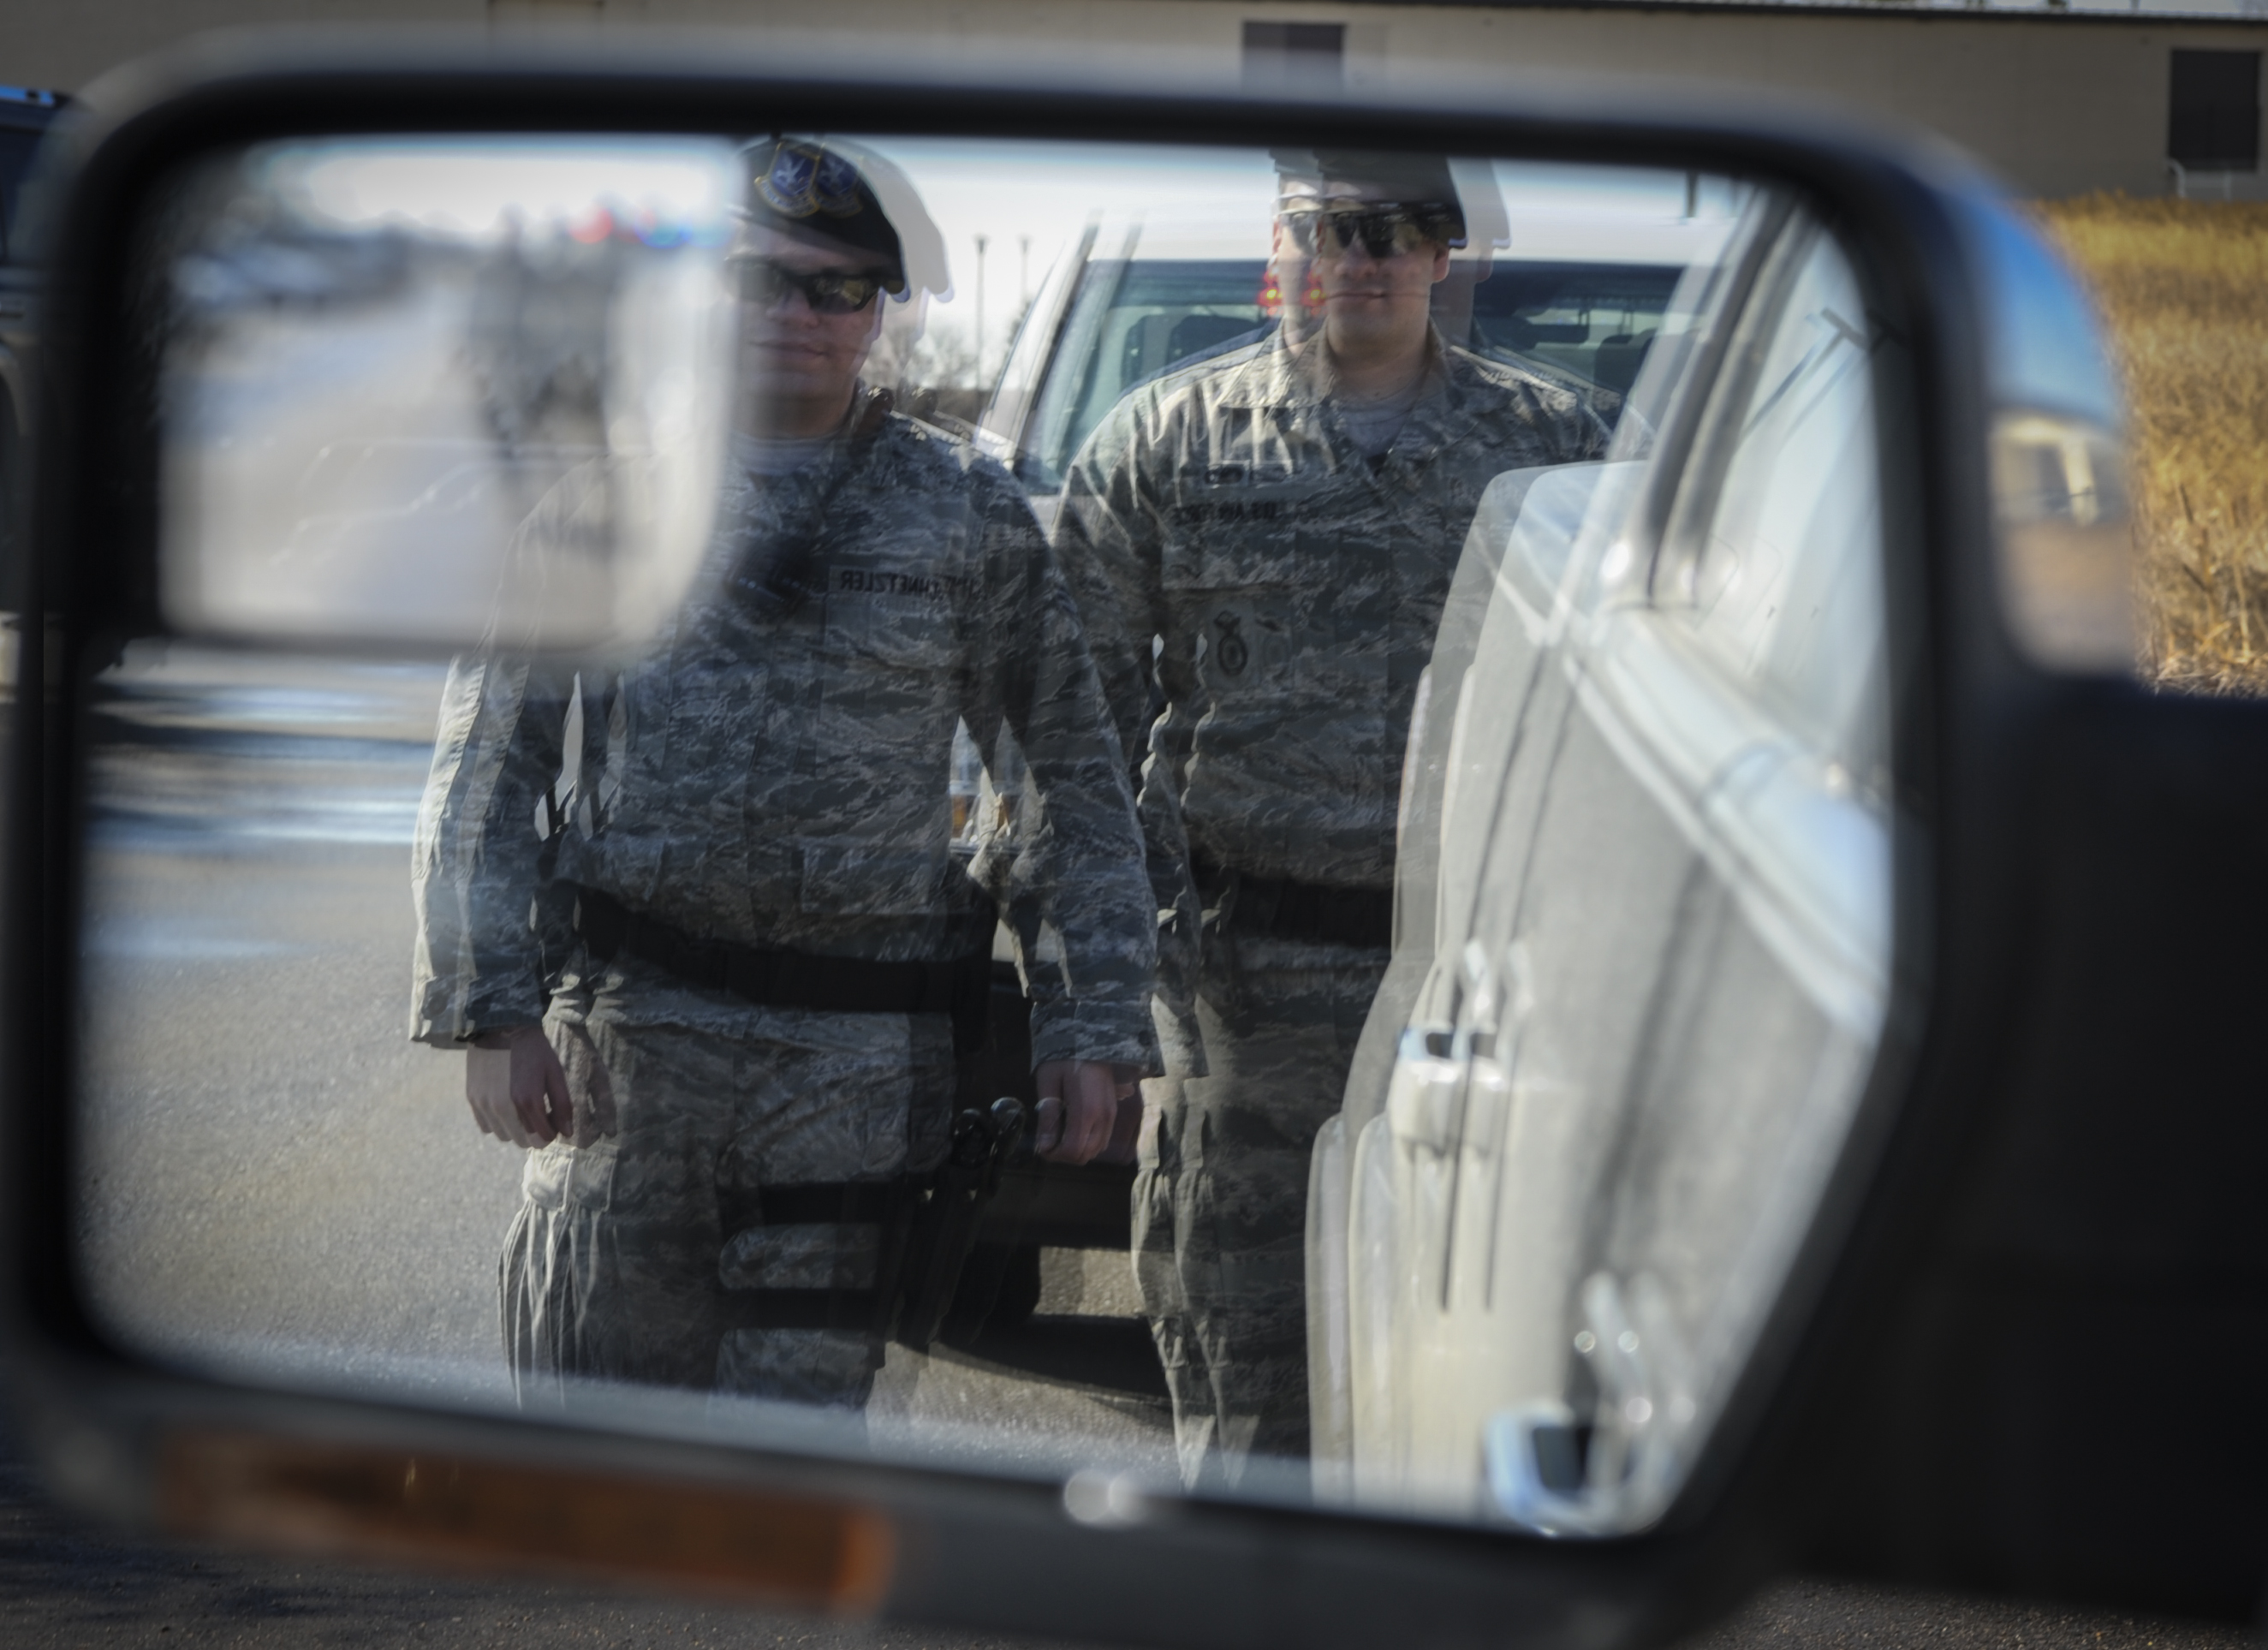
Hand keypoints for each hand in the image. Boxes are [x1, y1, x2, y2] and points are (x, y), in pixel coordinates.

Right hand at [465, 1023, 614, 1148]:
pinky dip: (498, 1122)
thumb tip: (567, 1133)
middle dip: (536, 1132)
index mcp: (528, 1100)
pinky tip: (505, 1105)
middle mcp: (503, 1107)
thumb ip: (563, 1105)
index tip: (554, 1118)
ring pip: (505, 1136)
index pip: (543, 1139)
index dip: (552, 1132)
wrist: (500, 1027)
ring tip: (522, 1108)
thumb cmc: (534, 1050)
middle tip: (540, 1113)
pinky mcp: (473, 1100)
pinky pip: (487, 1127)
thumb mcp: (555, 1074)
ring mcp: (485, 1104)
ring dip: (516, 1129)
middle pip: (524, 1142)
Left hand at [1032, 1060, 1141, 1165]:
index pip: (1072, 1150)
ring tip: (1061, 1136)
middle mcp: (1103, 1118)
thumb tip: (1045, 1145)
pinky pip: (1103, 1139)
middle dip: (1064, 1155)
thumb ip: (1048, 1116)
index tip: (1042, 1147)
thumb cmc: (1064, 1058)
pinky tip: (1075, 1130)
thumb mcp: (1048, 1083)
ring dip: (1077, 1150)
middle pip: (1085, 1155)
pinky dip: (1089, 1143)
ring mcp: (1111, 1115)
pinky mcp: (1114, 1112)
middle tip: (1049, 1143)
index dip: (1054, 1155)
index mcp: (1085, 1111)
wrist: (1090, 1039)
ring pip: (1096, 1150)